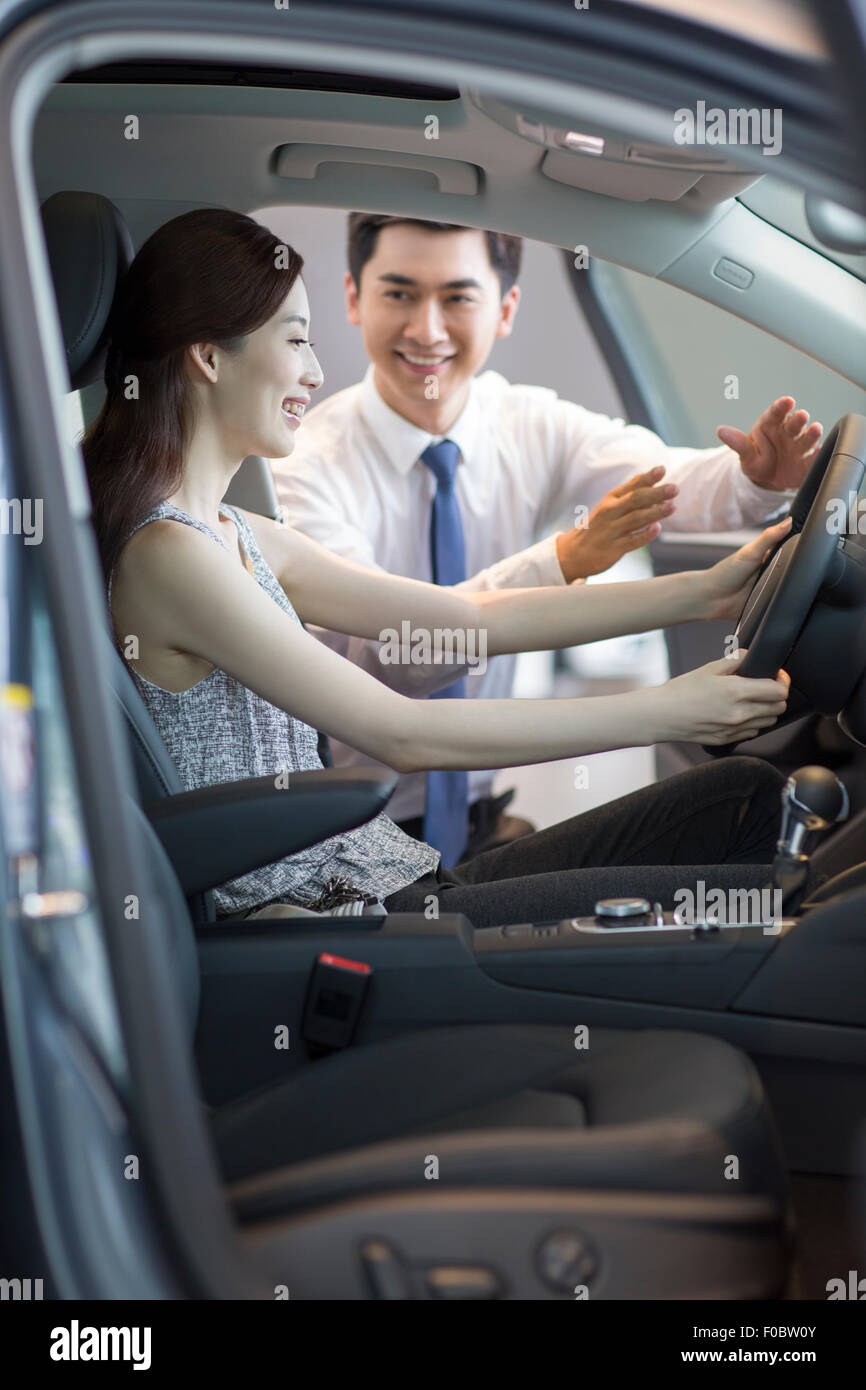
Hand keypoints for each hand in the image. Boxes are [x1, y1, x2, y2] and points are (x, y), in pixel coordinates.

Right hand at [556, 466, 676, 580]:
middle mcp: (610, 512)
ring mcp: (611, 531)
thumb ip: (630, 495)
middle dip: (656, 493)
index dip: (647, 478)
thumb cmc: (597, 527)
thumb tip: (655, 483)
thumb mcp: (609, 506)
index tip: (662, 469)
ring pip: (635, 519)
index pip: (632, 486)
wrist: (572, 553)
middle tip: (675, 488)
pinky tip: (657, 529)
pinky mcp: (612, 549)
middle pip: (635, 500)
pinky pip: (631, 541)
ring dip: (655, 512)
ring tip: (672, 506)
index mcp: (611, 500)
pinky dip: (644, 535)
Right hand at [651, 653, 789, 744]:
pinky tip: (741, 713)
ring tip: (754, 700)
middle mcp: (739, 714)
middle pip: (779, 708)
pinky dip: (754, 722)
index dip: (782, 680)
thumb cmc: (681, 692)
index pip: (779, 691)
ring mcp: (734, 729)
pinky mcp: (728, 739)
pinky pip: (753, 732)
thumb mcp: (709, 668)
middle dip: (777, 695)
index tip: (777, 675)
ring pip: (769, 722)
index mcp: (736, 692)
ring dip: (768, 710)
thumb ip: (735, 660)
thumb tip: (750, 655)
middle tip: (767, 686)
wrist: (662, 716)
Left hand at [698, 516, 792, 621]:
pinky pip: (783, 603)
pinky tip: (786, 599)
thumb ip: (769, 537)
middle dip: (799, 571)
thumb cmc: (726, 573)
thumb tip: (789, 521)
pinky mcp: (770, 604)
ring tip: (789, 585)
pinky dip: (786, 601)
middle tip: (802, 570)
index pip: (792, 551)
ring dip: (792, 587)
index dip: (802, 549)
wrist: (712, 599)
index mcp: (769, 557)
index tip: (813, 547)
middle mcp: (773, 572)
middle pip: (794, 570)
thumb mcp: (750, 552)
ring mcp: (772, 589)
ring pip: (791, 587)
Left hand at [717, 396, 822, 491]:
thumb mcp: (746, 454)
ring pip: (807, 438)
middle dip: (798, 419)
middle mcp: (788, 432)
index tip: (787, 401)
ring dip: (812, 433)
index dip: (782, 406)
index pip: (776, 412)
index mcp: (771, 425)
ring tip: (815, 429)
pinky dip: (820, 454)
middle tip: (801, 415)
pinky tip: (823, 452)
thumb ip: (737, 443)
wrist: (768, 480)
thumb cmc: (758, 459)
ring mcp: (800, 446)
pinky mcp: (808, 461)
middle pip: (794, 423)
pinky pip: (815, 457)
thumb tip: (721, 431)